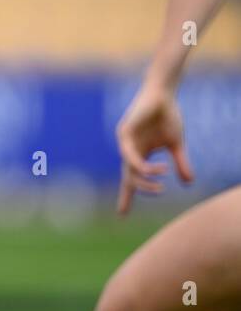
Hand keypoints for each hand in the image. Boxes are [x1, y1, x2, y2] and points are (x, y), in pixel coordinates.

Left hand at [115, 82, 193, 214]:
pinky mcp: (123, 133)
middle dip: (141, 189)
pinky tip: (158, 169)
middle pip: (130, 178)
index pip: (131, 179)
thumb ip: (180, 163)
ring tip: (161, 183)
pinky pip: (129, 155)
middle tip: (160, 191)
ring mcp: (125, 142)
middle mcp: (129, 150)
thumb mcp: (176, 144)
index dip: (128, 196)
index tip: (122, 215)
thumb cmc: (167, 117)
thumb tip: (188, 183)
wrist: (164, 95)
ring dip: (146, 179)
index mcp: (139, 154)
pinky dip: (143, 165)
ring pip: (130, 169)